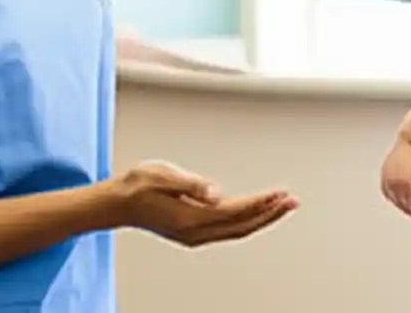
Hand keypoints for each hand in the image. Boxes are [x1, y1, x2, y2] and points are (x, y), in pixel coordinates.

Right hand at [99, 160, 297, 246]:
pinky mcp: (194, 232)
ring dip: (262, 218)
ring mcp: (195, 235)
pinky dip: (248, 219)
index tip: (280, 193)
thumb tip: (214, 192)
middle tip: (293, 201)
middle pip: (243, 225)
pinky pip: (229, 229)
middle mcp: (196, 232)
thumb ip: (190, 183)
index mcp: (191, 218)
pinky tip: (257, 211)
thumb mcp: (162, 175)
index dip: (261, 203)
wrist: (117, 203)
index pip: (236, 212)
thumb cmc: (138, 186)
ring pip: (238, 229)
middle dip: (270, 214)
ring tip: (283, 205)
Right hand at [379, 136, 410, 215]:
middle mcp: (394, 179)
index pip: (406, 199)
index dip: (410, 208)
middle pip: (397, 199)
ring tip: (403, 206)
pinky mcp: (383, 172)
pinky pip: (384, 188)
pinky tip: (393, 197)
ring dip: (396, 201)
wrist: (410, 143)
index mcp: (405, 180)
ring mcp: (387, 175)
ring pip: (390, 194)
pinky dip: (388, 194)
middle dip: (404, 206)